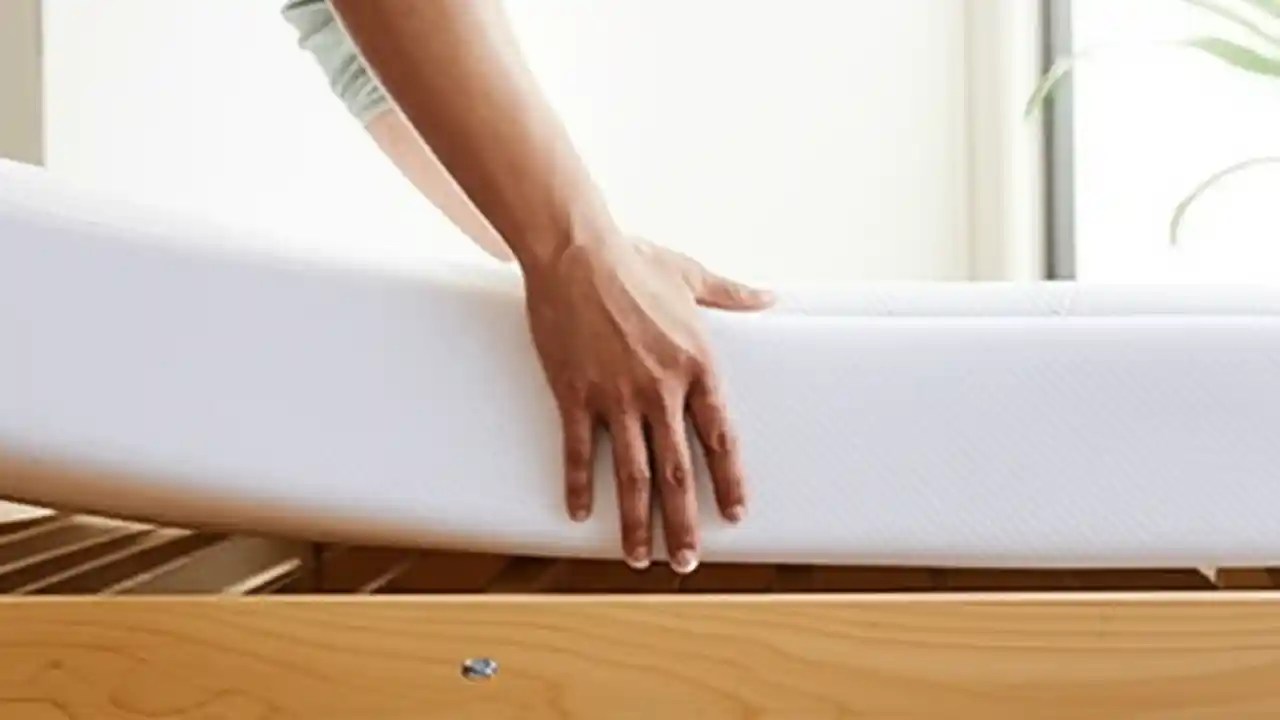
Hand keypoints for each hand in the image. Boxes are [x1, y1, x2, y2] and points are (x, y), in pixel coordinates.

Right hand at [522, 235, 773, 572]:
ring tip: (639, 557)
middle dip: (683, 522)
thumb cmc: (634, 261)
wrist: (576, 251)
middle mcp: (660, 389)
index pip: (720, 437)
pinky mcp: (575, 393)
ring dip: (636, 520)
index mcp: (696, 365)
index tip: (735, 515)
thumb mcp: (692, 276)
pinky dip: (579, 485)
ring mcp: (616, 396)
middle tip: (686, 562)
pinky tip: (581, 514)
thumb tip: (771, 297)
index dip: (730, 481)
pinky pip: (578, 451)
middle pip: (678, 470)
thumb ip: (733, 295)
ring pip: (631, 473)